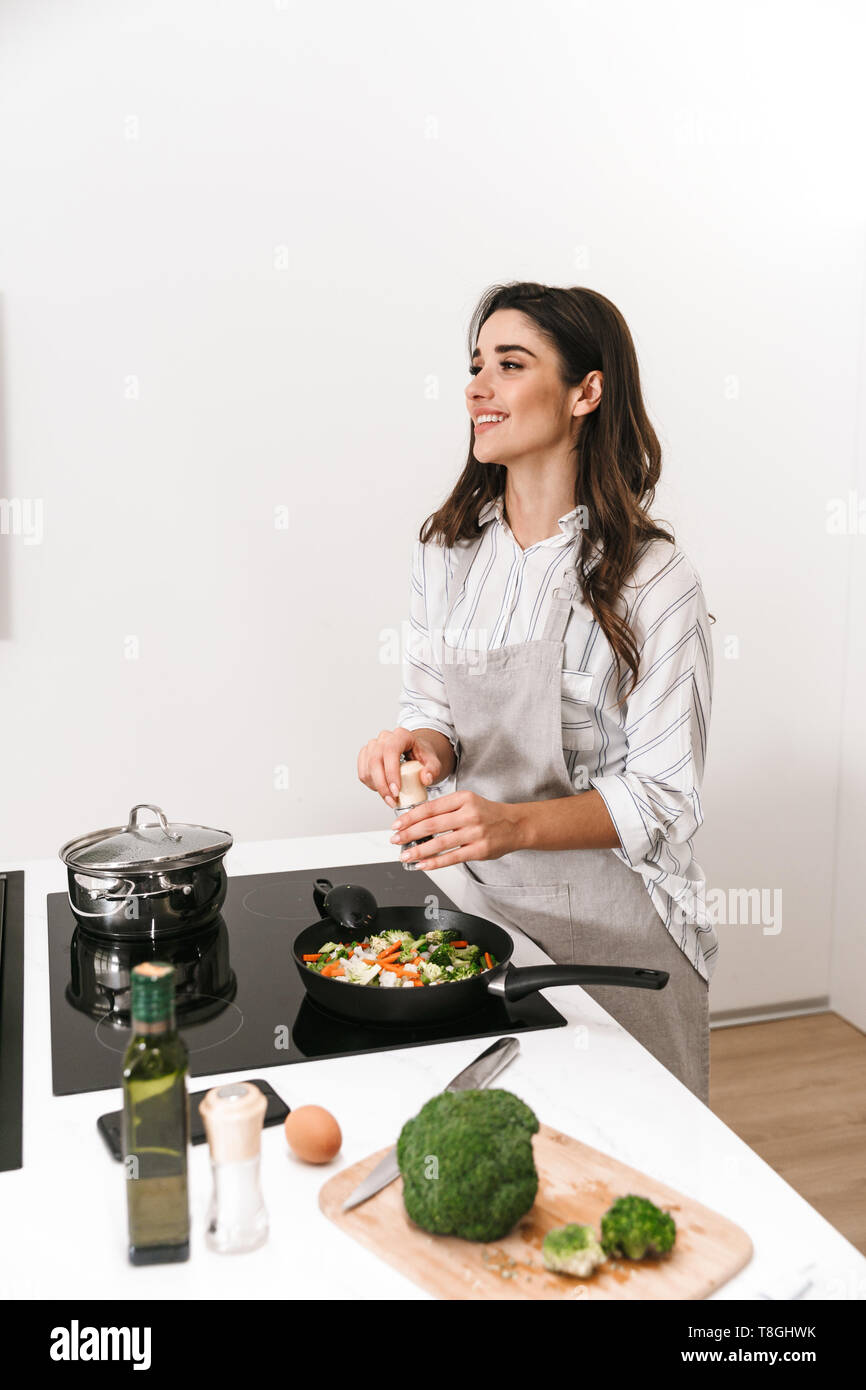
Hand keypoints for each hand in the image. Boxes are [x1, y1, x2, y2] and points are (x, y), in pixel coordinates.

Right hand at [357, 726, 455, 810]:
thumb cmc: (422, 756)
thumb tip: (425, 778)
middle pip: (375, 760)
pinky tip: (382, 789)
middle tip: (392, 800)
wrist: (415, 753)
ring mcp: (373, 746)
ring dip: (376, 787)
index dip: (391, 771)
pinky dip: (371, 785)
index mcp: (401, 736)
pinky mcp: (366, 755)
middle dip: (382, 784)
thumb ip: (432, 770)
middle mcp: (385, 738)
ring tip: (390, 797)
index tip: (396, 790)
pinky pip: (363, 772)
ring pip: (368, 768)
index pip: (390, 750)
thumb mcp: (433, 762)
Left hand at [389, 789, 529, 870]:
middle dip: (409, 834)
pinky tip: (423, 865)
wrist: (516, 825)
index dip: (410, 817)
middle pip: (431, 825)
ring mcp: (475, 833)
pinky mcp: (479, 850)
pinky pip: (452, 858)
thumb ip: (445, 809)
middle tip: (395, 840)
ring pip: (440, 843)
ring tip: (406, 855)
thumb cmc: (488, 814)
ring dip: (419, 851)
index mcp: (463, 798)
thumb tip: (416, 821)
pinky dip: (435, 863)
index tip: (397, 824)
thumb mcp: (468, 802)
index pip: (430, 808)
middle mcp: (469, 814)